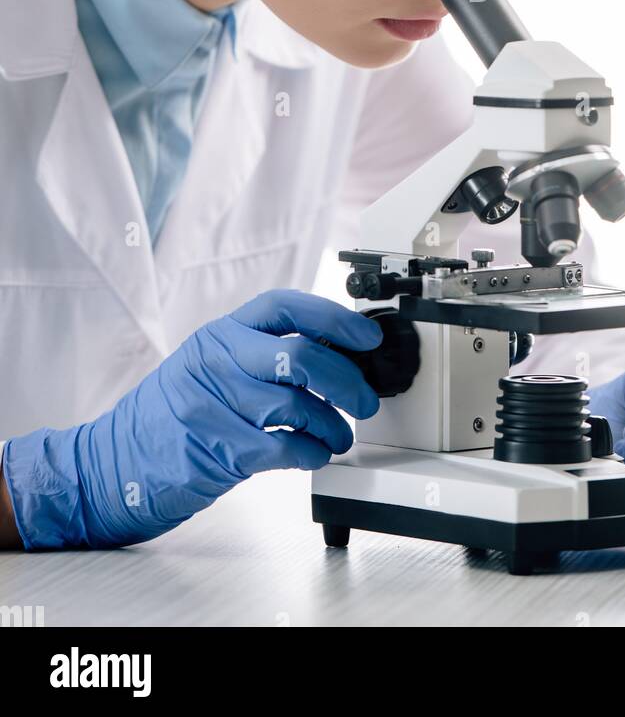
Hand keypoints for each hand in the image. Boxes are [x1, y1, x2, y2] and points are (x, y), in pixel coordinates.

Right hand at [3, 289, 381, 549]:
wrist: (113, 463)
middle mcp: (217, 361)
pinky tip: (315, 453)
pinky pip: (284, 446)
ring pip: (297, 405)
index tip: (367, 336)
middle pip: (300, 356)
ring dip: (333, 424)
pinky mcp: (217, 450)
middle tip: (365, 399)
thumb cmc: (171, 415)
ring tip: (339, 435)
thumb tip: (334, 355)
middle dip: (346, 379)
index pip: (286, 306)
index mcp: (219, 334)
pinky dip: (312, 452)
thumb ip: (260, 354)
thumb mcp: (210, 366)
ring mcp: (214, 404)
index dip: (334, 318)